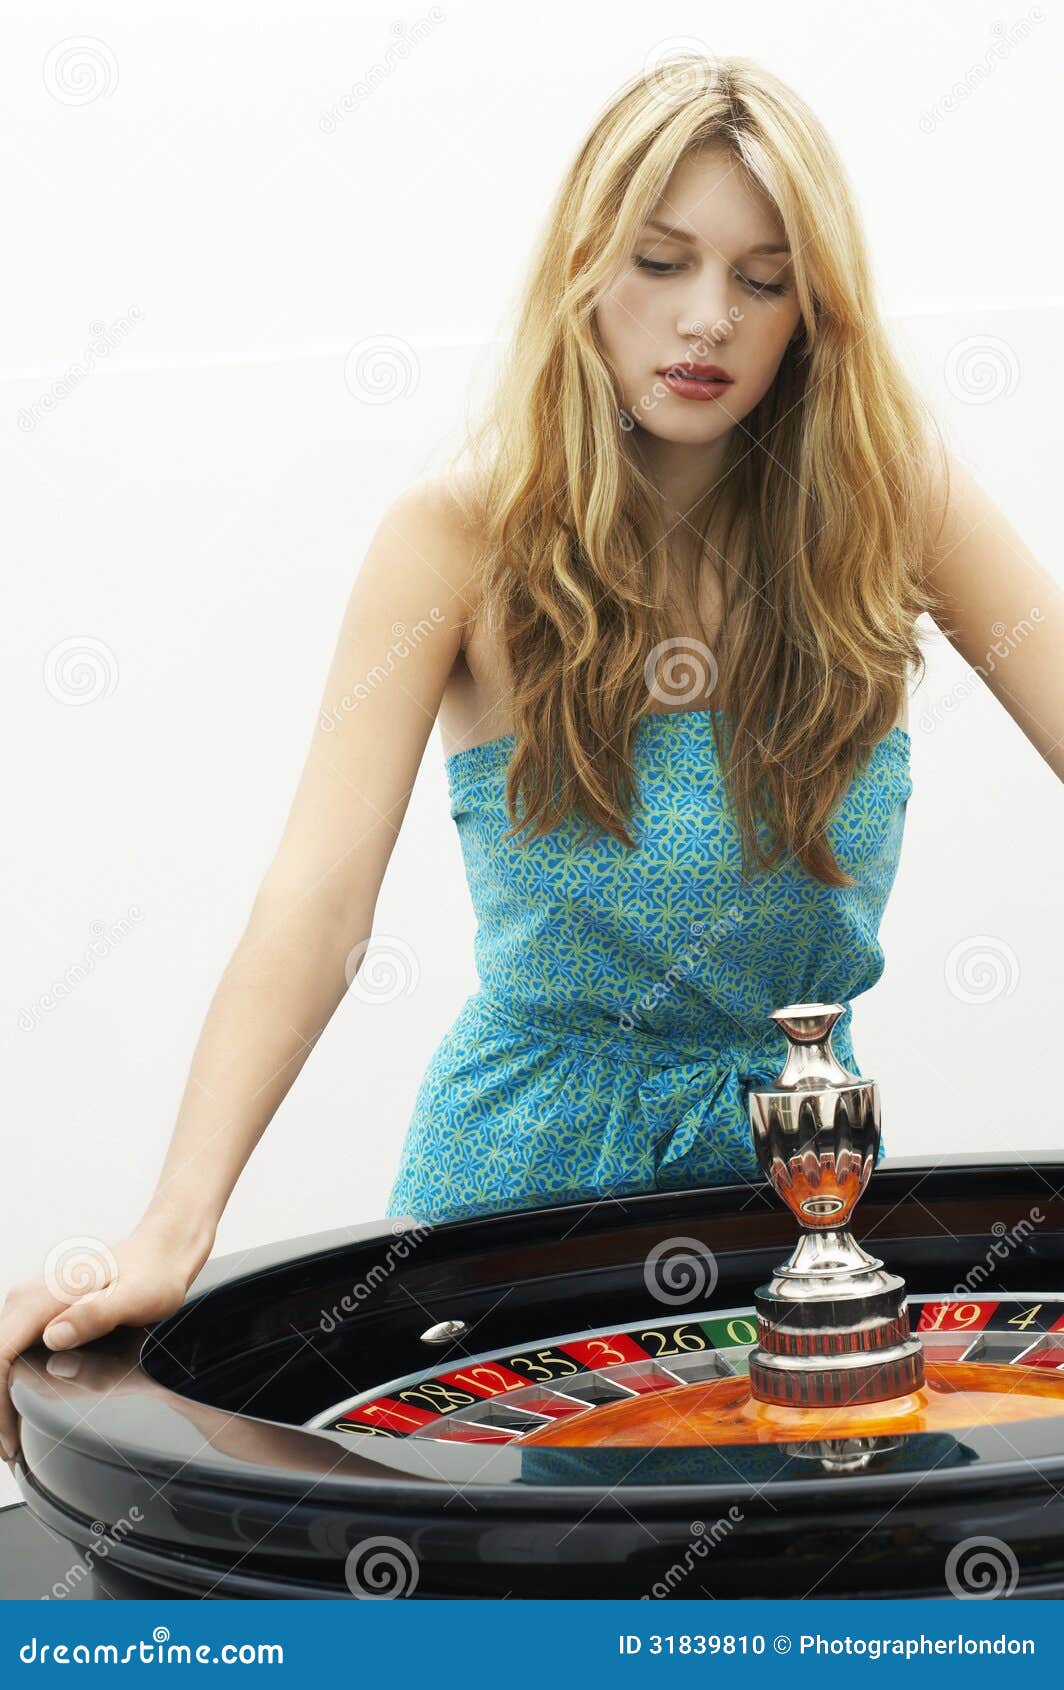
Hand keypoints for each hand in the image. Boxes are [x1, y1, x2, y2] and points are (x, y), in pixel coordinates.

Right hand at [0, 1215, 214, 1463]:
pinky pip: (11, 1356)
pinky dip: (10, 1386)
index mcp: (41, 1298)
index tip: (9, 1442)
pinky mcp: (35, 1317)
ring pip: (0, 1362)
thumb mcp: (136, 1296)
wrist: (159, 1255)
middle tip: (10, 1452)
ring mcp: (28, 1308)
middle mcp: (26, 1300)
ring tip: (12, 1440)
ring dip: (1, 1400)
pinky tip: (20, 1411)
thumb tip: (54, 1336)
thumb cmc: (152, 1275)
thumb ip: (96, 1315)